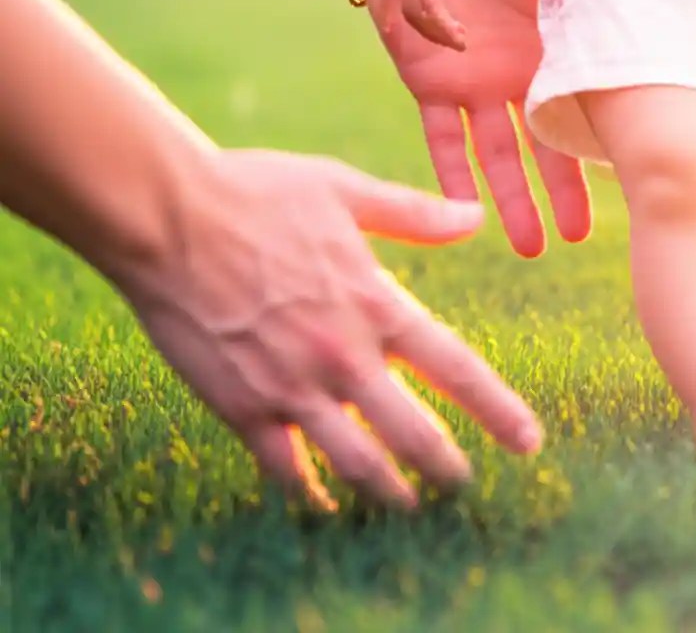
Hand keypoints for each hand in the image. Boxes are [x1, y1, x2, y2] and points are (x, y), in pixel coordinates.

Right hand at [111, 150, 542, 508]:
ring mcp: (294, 388)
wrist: (164, 216)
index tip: (529, 442)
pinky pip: (285, 470)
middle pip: (415, 434)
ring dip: (391, 494)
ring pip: (358, 464)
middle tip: (462, 485)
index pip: (457, 370)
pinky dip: (310, 496)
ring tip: (409, 507)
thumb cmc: (255, 192)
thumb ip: (413, 214)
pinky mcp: (243, 407)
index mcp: (377, 306)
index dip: (499, 411)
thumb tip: (475, 217)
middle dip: (447, 468)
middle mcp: (345, 357)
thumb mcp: (343, 190)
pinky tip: (324, 506)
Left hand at [357, 0, 590, 257]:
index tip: (629, 185)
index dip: (598, 149)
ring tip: (531, 246)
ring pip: (497, 153)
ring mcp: (475, 82)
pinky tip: (463, 214)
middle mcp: (518, 75)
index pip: (581, 109)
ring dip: (511, 199)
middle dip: (561, 194)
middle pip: (544, 146)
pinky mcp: (429, 79)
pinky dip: (451, 172)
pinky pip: (440, 136)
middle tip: (577, 239)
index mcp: (550, 49)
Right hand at [383, 0, 496, 51]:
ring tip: (448, 36)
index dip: (444, 25)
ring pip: (404, 11)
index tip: (462, 39)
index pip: (431, 4)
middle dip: (438, 32)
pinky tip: (391, 29)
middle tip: (462, 42)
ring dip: (424, 29)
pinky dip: (386, 16)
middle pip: (416, 14)